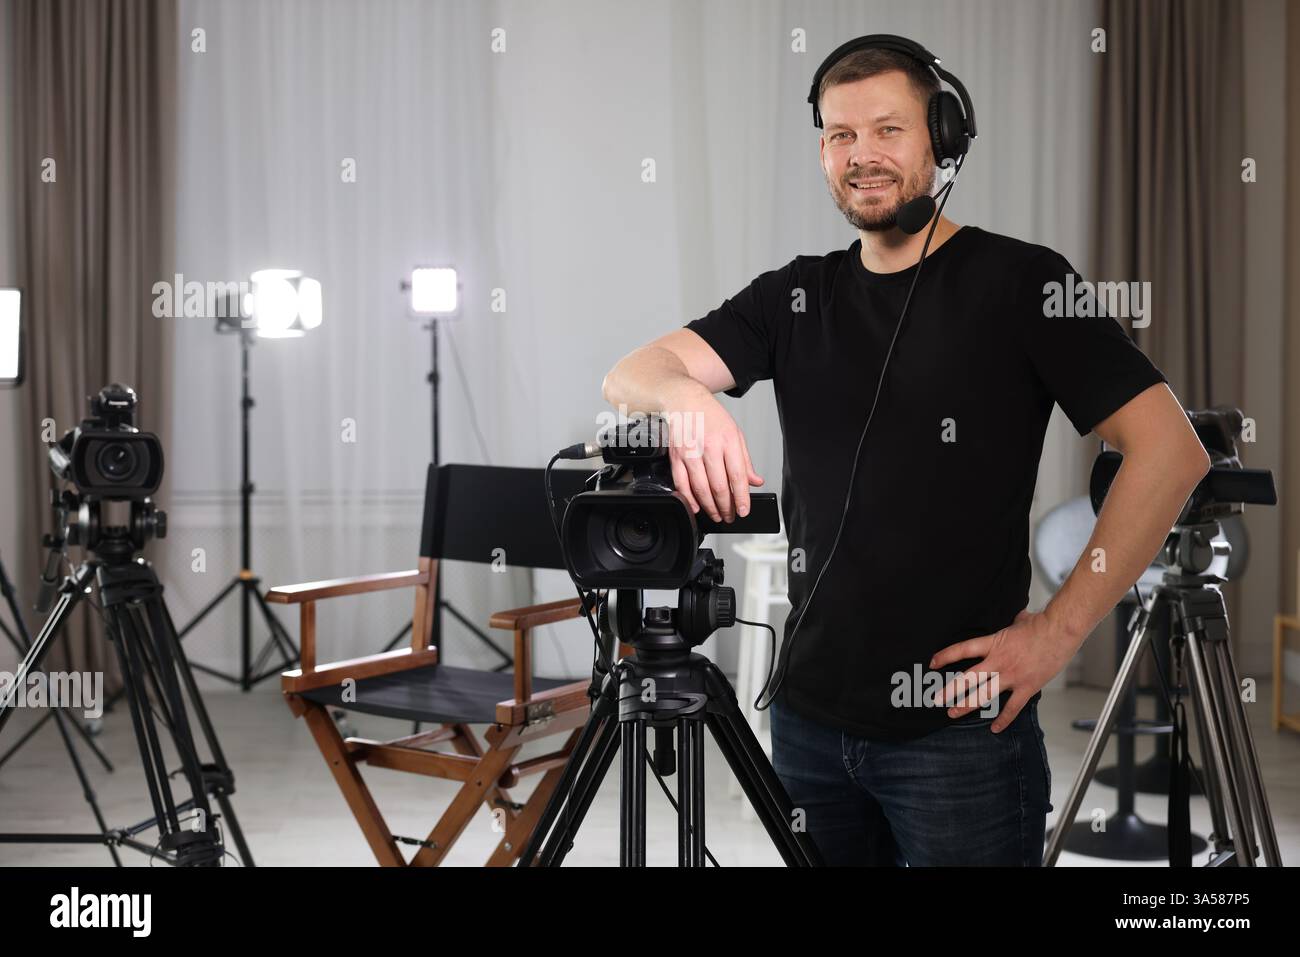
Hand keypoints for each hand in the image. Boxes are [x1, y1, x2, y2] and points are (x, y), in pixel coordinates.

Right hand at [663, 385, 762, 522]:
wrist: (684, 400)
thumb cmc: (710, 416)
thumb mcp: (735, 433)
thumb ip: (745, 460)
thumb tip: (755, 481)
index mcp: (728, 441)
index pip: (738, 476)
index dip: (742, 497)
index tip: (744, 510)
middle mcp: (709, 447)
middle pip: (719, 486)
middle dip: (726, 507)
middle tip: (730, 516)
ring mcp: (690, 452)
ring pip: (701, 488)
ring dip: (710, 507)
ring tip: (717, 515)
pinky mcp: (676, 456)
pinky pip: (681, 483)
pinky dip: (689, 499)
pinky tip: (696, 506)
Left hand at [929, 609, 1080, 732]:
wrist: (1060, 631)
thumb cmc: (1041, 624)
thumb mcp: (1019, 620)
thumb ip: (1012, 623)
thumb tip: (1017, 617)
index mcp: (994, 644)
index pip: (962, 650)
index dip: (945, 656)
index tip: (933, 663)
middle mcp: (998, 661)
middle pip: (969, 678)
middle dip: (950, 690)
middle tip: (936, 699)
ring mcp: (1012, 676)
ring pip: (985, 694)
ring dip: (967, 705)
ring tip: (953, 713)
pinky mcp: (1027, 686)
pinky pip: (1013, 707)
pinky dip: (1004, 719)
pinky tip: (995, 728)